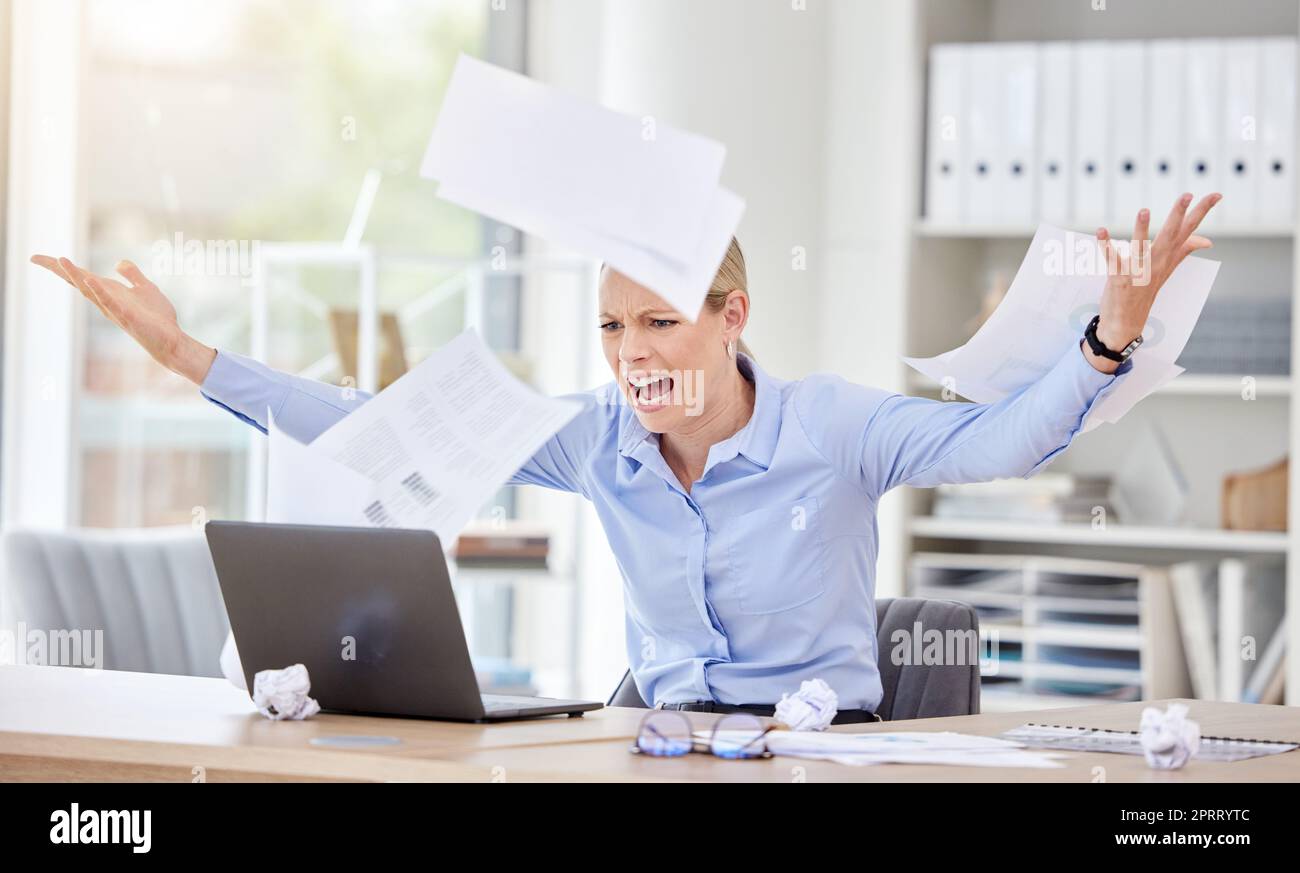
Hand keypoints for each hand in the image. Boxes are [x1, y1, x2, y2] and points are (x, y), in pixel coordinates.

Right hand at [30, 255, 215, 384]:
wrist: (170, 341)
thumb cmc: (157, 319)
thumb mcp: (145, 289)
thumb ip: (132, 275)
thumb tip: (118, 262)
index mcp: (109, 292)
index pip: (81, 276)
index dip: (61, 267)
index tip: (37, 258)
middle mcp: (106, 301)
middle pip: (77, 282)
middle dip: (58, 270)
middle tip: (35, 258)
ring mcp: (114, 310)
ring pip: (90, 291)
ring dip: (75, 276)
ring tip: (60, 260)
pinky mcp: (127, 317)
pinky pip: (111, 303)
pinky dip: (100, 292)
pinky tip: (91, 281)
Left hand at [1085, 192, 1220, 372]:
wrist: (1126, 323)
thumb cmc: (1145, 291)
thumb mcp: (1166, 269)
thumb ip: (1184, 251)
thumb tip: (1208, 240)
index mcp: (1167, 258)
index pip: (1188, 231)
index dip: (1202, 212)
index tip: (1217, 194)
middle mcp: (1156, 264)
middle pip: (1170, 236)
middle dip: (1178, 215)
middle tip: (1187, 195)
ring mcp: (1138, 273)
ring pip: (1142, 248)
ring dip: (1142, 230)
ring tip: (1144, 210)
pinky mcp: (1119, 280)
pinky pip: (1112, 261)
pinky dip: (1106, 247)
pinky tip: (1101, 231)